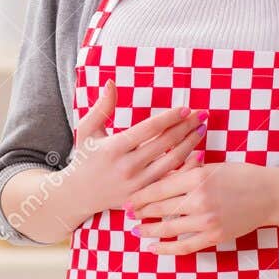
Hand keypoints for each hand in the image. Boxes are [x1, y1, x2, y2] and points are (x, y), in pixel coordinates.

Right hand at [59, 79, 206, 220]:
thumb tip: (111, 82)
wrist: (77, 195)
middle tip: (201, 115)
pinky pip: (171, 181)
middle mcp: (127, 167)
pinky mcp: (143, 196)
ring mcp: (137, 184)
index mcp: (114, 148)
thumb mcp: (87, 130)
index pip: (149, 129)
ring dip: (190, 144)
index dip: (169, 118)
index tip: (185, 109)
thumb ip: (101, 107)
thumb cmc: (84, 158)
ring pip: (171, 162)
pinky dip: (186, 168)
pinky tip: (198, 156)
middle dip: (186, 127)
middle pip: (164, 143)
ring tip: (201, 130)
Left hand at [128, 161, 278, 253]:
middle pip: (159, 208)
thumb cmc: (239, 176)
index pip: (158, 188)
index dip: (139, 196)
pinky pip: (184, 247)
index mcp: (196, 177)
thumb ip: (184, 174)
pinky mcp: (215, 236)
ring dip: (148, 231)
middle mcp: (199, 200)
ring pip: (168, 229)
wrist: (269, 194)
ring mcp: (207, 220)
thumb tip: (157, 179)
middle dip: (139, 212)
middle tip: (126, 214)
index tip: (127, 200)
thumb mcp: (210, 167)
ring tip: (136, 230)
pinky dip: (166, 249)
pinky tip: (153, 248)